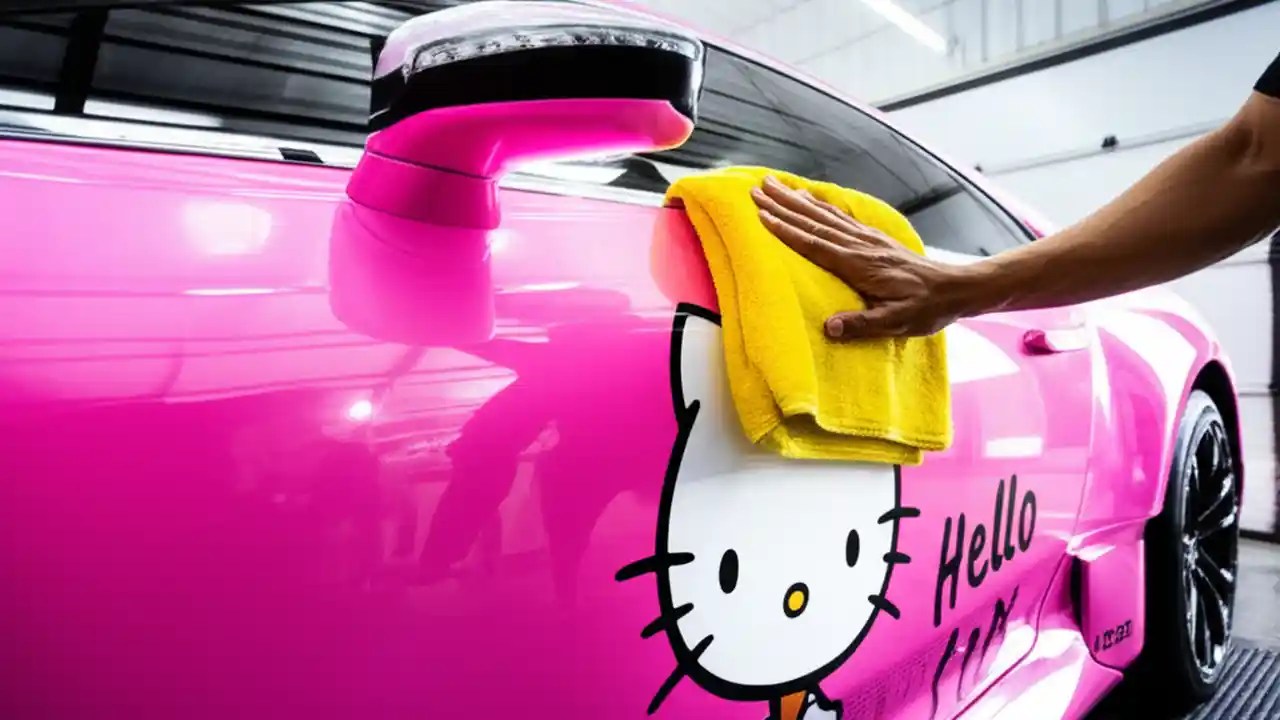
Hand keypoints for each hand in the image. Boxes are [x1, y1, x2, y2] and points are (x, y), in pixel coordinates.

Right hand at [751, 176, 977, 338]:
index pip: (815, 245)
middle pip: (813, 222)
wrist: (953, 288)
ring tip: (773, 184)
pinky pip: (840, 216)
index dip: (787, 230)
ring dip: (796, 199)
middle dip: (783, 205)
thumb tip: (829, 328)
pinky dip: (820, 204)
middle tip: (755, 189)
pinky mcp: (873, 238)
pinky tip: (809, 196)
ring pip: (824, 215)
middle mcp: (859, 245)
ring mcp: (866, 238)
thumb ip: (862, 324)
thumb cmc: (925, 308)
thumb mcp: (897, 323)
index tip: (761, 215)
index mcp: (859, 265)